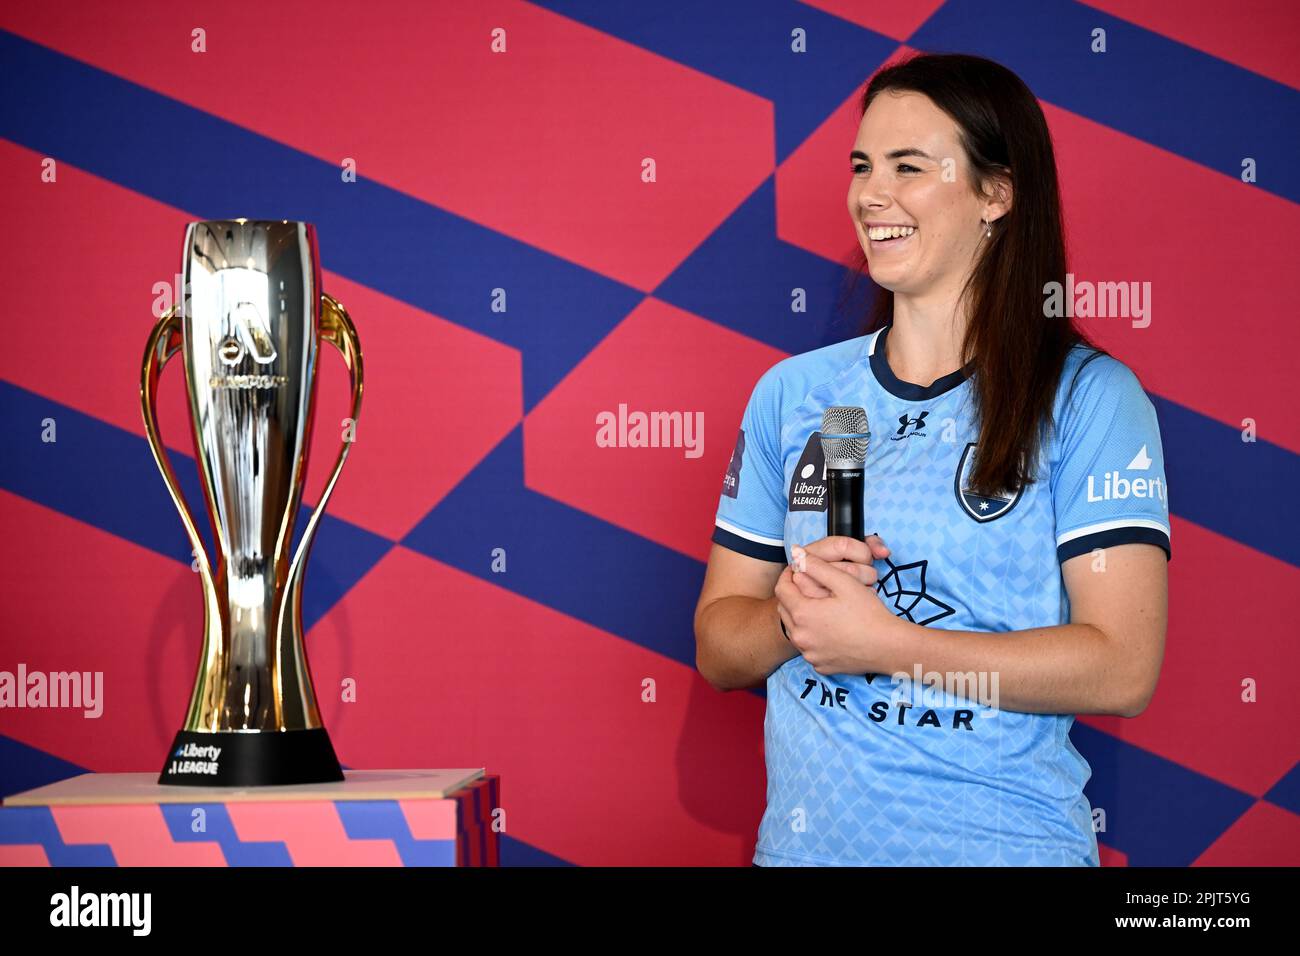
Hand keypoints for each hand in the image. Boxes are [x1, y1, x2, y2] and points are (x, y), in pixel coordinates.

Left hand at [775, 540, 909, 675]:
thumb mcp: (844, 582)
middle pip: (785, 610)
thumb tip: (796, 553)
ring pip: (795, 630)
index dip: (787, 576)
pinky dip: (813, 637)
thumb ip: (817, 566)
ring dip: (801, 617)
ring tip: (819, 608)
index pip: (781, 589)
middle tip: (808, 587)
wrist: (889, 647)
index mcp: (803, 614)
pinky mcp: (820, 666)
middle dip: (792, 596)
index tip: (797, 570)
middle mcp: (801, 637)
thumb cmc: (869, 614)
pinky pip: (808, 648)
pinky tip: (829, 630)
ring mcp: (810, 654)